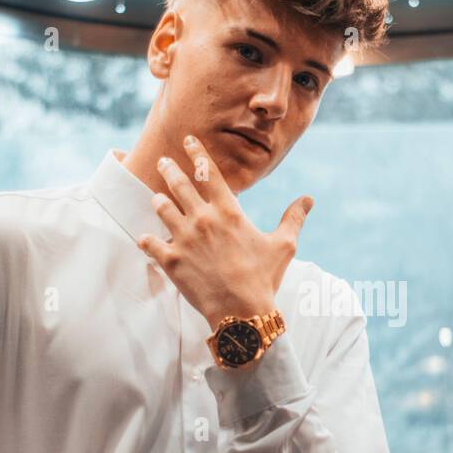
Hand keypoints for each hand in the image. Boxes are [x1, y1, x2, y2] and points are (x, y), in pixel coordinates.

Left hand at [136, 134, 312, 327]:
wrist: (242, 312)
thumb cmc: (264, 278)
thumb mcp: (283, 246)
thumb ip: (293, 218)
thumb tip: (309, 200)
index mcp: (228, 212)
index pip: (209, 172)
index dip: (197, 152)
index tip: (188, 140)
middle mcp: (203, 219)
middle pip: (179, 184)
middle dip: (169, 169)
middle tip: (164, 161)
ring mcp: (184, 239)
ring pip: (162, 208)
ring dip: (159, 201)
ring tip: (157, 198)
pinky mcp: (171, 261)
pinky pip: (149, 243)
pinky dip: (146, 240)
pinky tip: (144, 238)